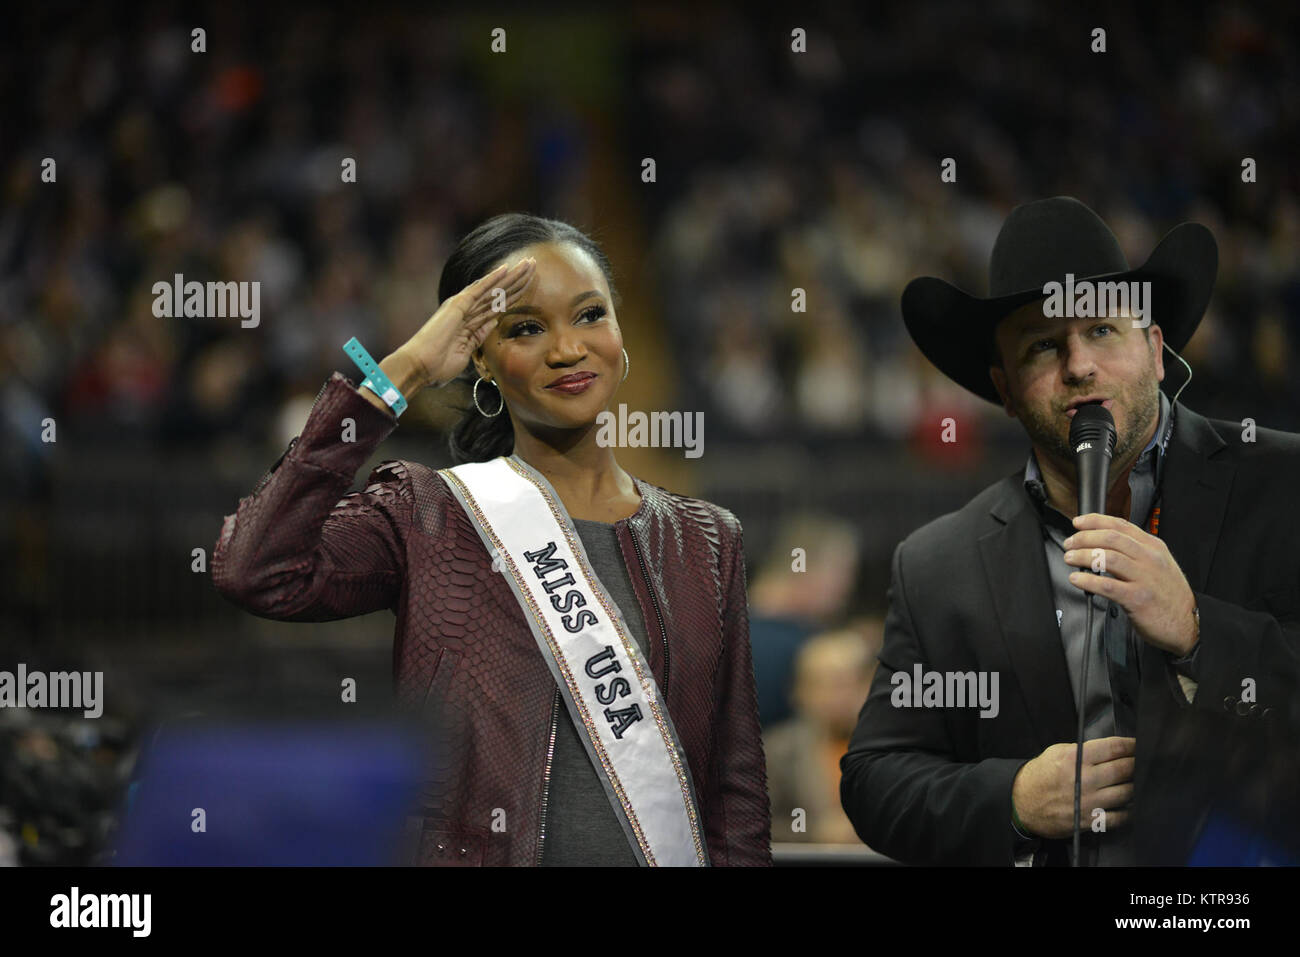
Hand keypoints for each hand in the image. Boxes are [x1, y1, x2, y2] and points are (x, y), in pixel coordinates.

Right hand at [399, 256, 536, 390]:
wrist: (419, 367)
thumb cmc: (437, 366)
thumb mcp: (465, 352)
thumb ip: (478, 337)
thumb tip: (491, 324)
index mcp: (470, 322)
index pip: (498, 305)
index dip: (515, 294)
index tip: (529, 285)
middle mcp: (467, 310)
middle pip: (499, 293)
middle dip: (517, 280)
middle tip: (533, 265)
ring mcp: (462, 306)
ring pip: (493, 289)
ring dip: (511, 276)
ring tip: (528, 263)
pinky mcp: (457, 306)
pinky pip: (478, 290)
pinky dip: (492, 279)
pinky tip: (506, 269)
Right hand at [1012, 736, 1134, 838]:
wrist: (1022, 802)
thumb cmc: (1040, 775)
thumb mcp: (1056, 752)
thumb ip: (1083, 749)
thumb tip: (1111, 749)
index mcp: (1075, 758)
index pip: (1114, 748)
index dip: (1131, 745)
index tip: (1138, 745)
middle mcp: (1084, 779)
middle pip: (1124, 768)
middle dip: (1137, 763)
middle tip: (1141, 762)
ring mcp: (1089, 801)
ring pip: (1127, 792)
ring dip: (1135, 786)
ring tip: (1136, 781)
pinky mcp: (1090, 820)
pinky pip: (1120, 816)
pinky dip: (1129, 810)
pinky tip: (1128, 804)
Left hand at [1062, 512, 1198, 656]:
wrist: (1188, 624)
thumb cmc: (1168, 595)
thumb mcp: (1159, 564)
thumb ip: (1136, 551)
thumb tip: (1104, 542)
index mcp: (1154, 547)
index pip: (1121, 525)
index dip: (1095, 521)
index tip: (1078, 523)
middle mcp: (1149, 559)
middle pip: (1111, 538)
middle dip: (1084, 538)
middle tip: (1069, 544)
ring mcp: (1144, 578)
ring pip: (1107, 557)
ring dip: (1083, 556)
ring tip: (1069, 558)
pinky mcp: (1138, 598)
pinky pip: (1108, 585)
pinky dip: (1088, 580)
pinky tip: (1076, 579)